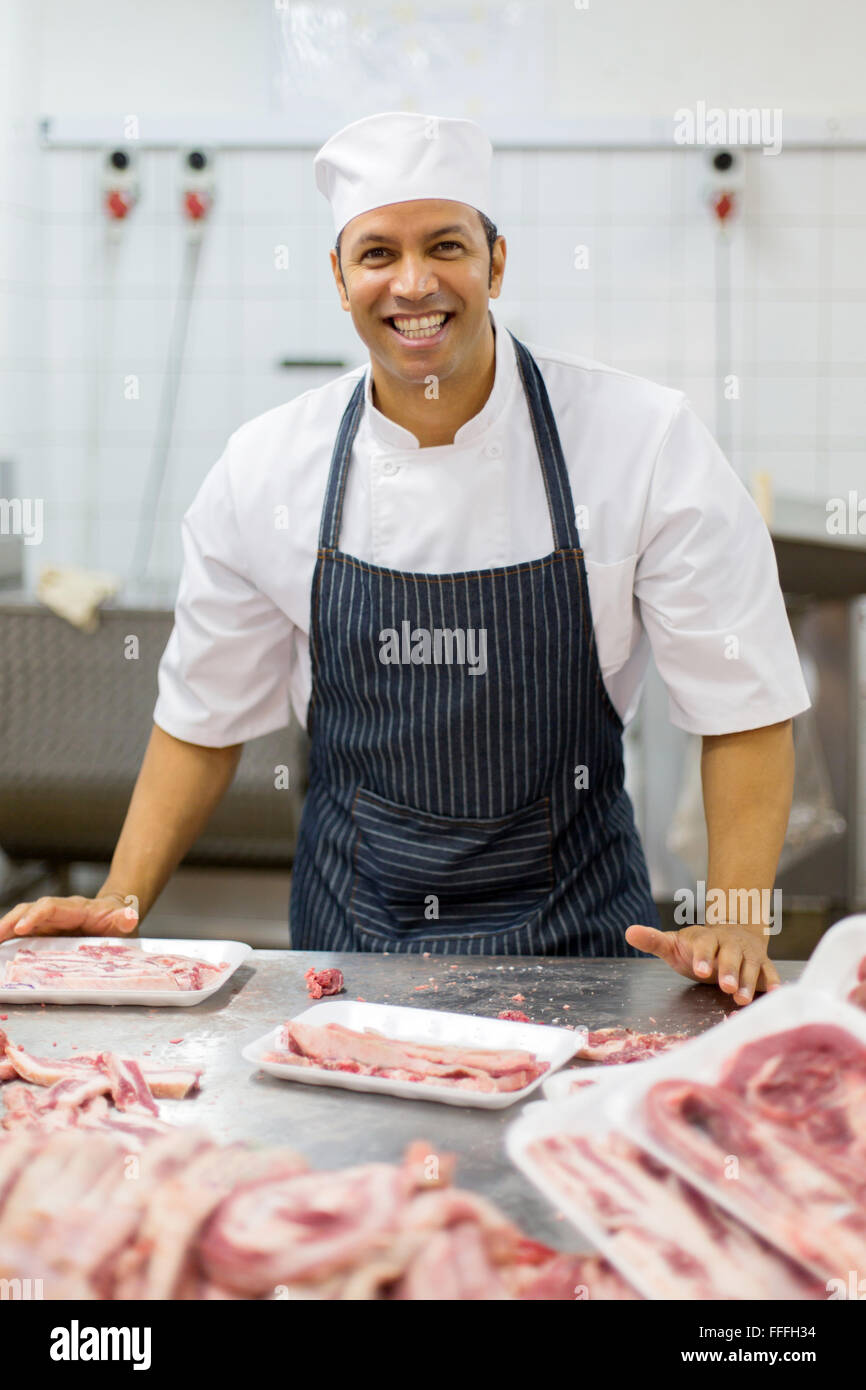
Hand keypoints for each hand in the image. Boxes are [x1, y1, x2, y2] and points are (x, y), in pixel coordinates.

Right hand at [0, 892, 138, 944]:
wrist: (116, 916)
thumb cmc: (118, 920)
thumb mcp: (124, 920)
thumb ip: (125, 918)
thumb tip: (129, 916)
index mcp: (75, 909)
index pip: (51, 907)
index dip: (35, 915)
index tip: (21, 927)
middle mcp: (57, 913)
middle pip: (27, 911)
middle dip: (8, 922)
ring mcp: (47, 923)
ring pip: (19, 920)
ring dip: (2, 931)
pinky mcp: (42, 933)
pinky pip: (21, 934)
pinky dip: (7, 940)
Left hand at [625, 922, 780, 1005]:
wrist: (732, 934)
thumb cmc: (697, 947)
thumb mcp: (675, 944)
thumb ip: (654, 940)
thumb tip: (628, 932)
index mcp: (706, 938)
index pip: (705, 945)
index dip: (703, 956)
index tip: (699, 969)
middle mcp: (730, 944)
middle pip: (731, 955)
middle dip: (729, 971)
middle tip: (727, 987)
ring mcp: (748, 953)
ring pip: (751, 966)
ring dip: (749, 981)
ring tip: (743, 999)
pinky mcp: (763, 964)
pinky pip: (769, 971)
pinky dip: (773, 981)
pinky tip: (775, 993)